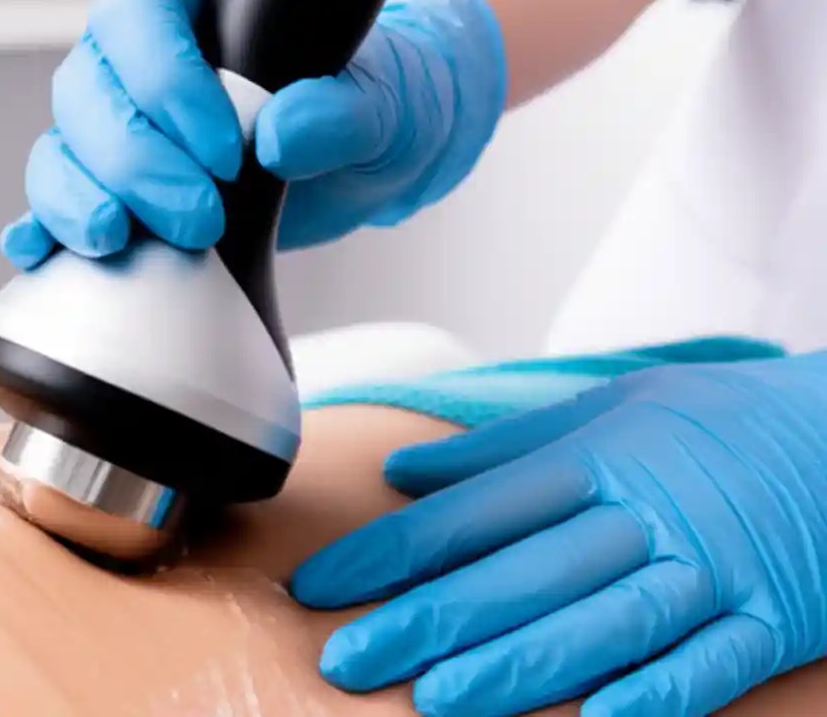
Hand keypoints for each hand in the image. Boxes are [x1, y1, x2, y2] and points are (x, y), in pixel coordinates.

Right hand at [0, 0, 506, 268]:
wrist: (366, 164)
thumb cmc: (372, 113)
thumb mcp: (384, 112)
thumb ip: (341, 114)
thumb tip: (281, 134)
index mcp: (203, 17)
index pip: (143, 21)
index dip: (166, 82)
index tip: (226, 154)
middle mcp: (144, 65)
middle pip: (91, 91)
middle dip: (133, 162)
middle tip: (198, 220)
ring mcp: (121, 129)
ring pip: (64, 147)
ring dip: (80, 198)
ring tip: (119, 242)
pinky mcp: (114, 192)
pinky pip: (53, 202)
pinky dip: (41, 229)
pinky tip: (38, 253)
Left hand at [290, 353, 826, 715]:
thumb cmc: (716, 419)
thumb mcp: (610, 409)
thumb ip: (502, 451)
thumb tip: (403, 475)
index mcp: (597, 457)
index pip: (474, 510)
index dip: (391, 552)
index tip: (321, 586)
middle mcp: (646, 512)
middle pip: (523, 572)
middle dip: (429, 620)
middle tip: (349, 658)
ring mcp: (713, 567)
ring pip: (605, 621)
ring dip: (520, 664)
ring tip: (437, 698)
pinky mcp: (774, 616)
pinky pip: (714, 662)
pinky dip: (660, 691)